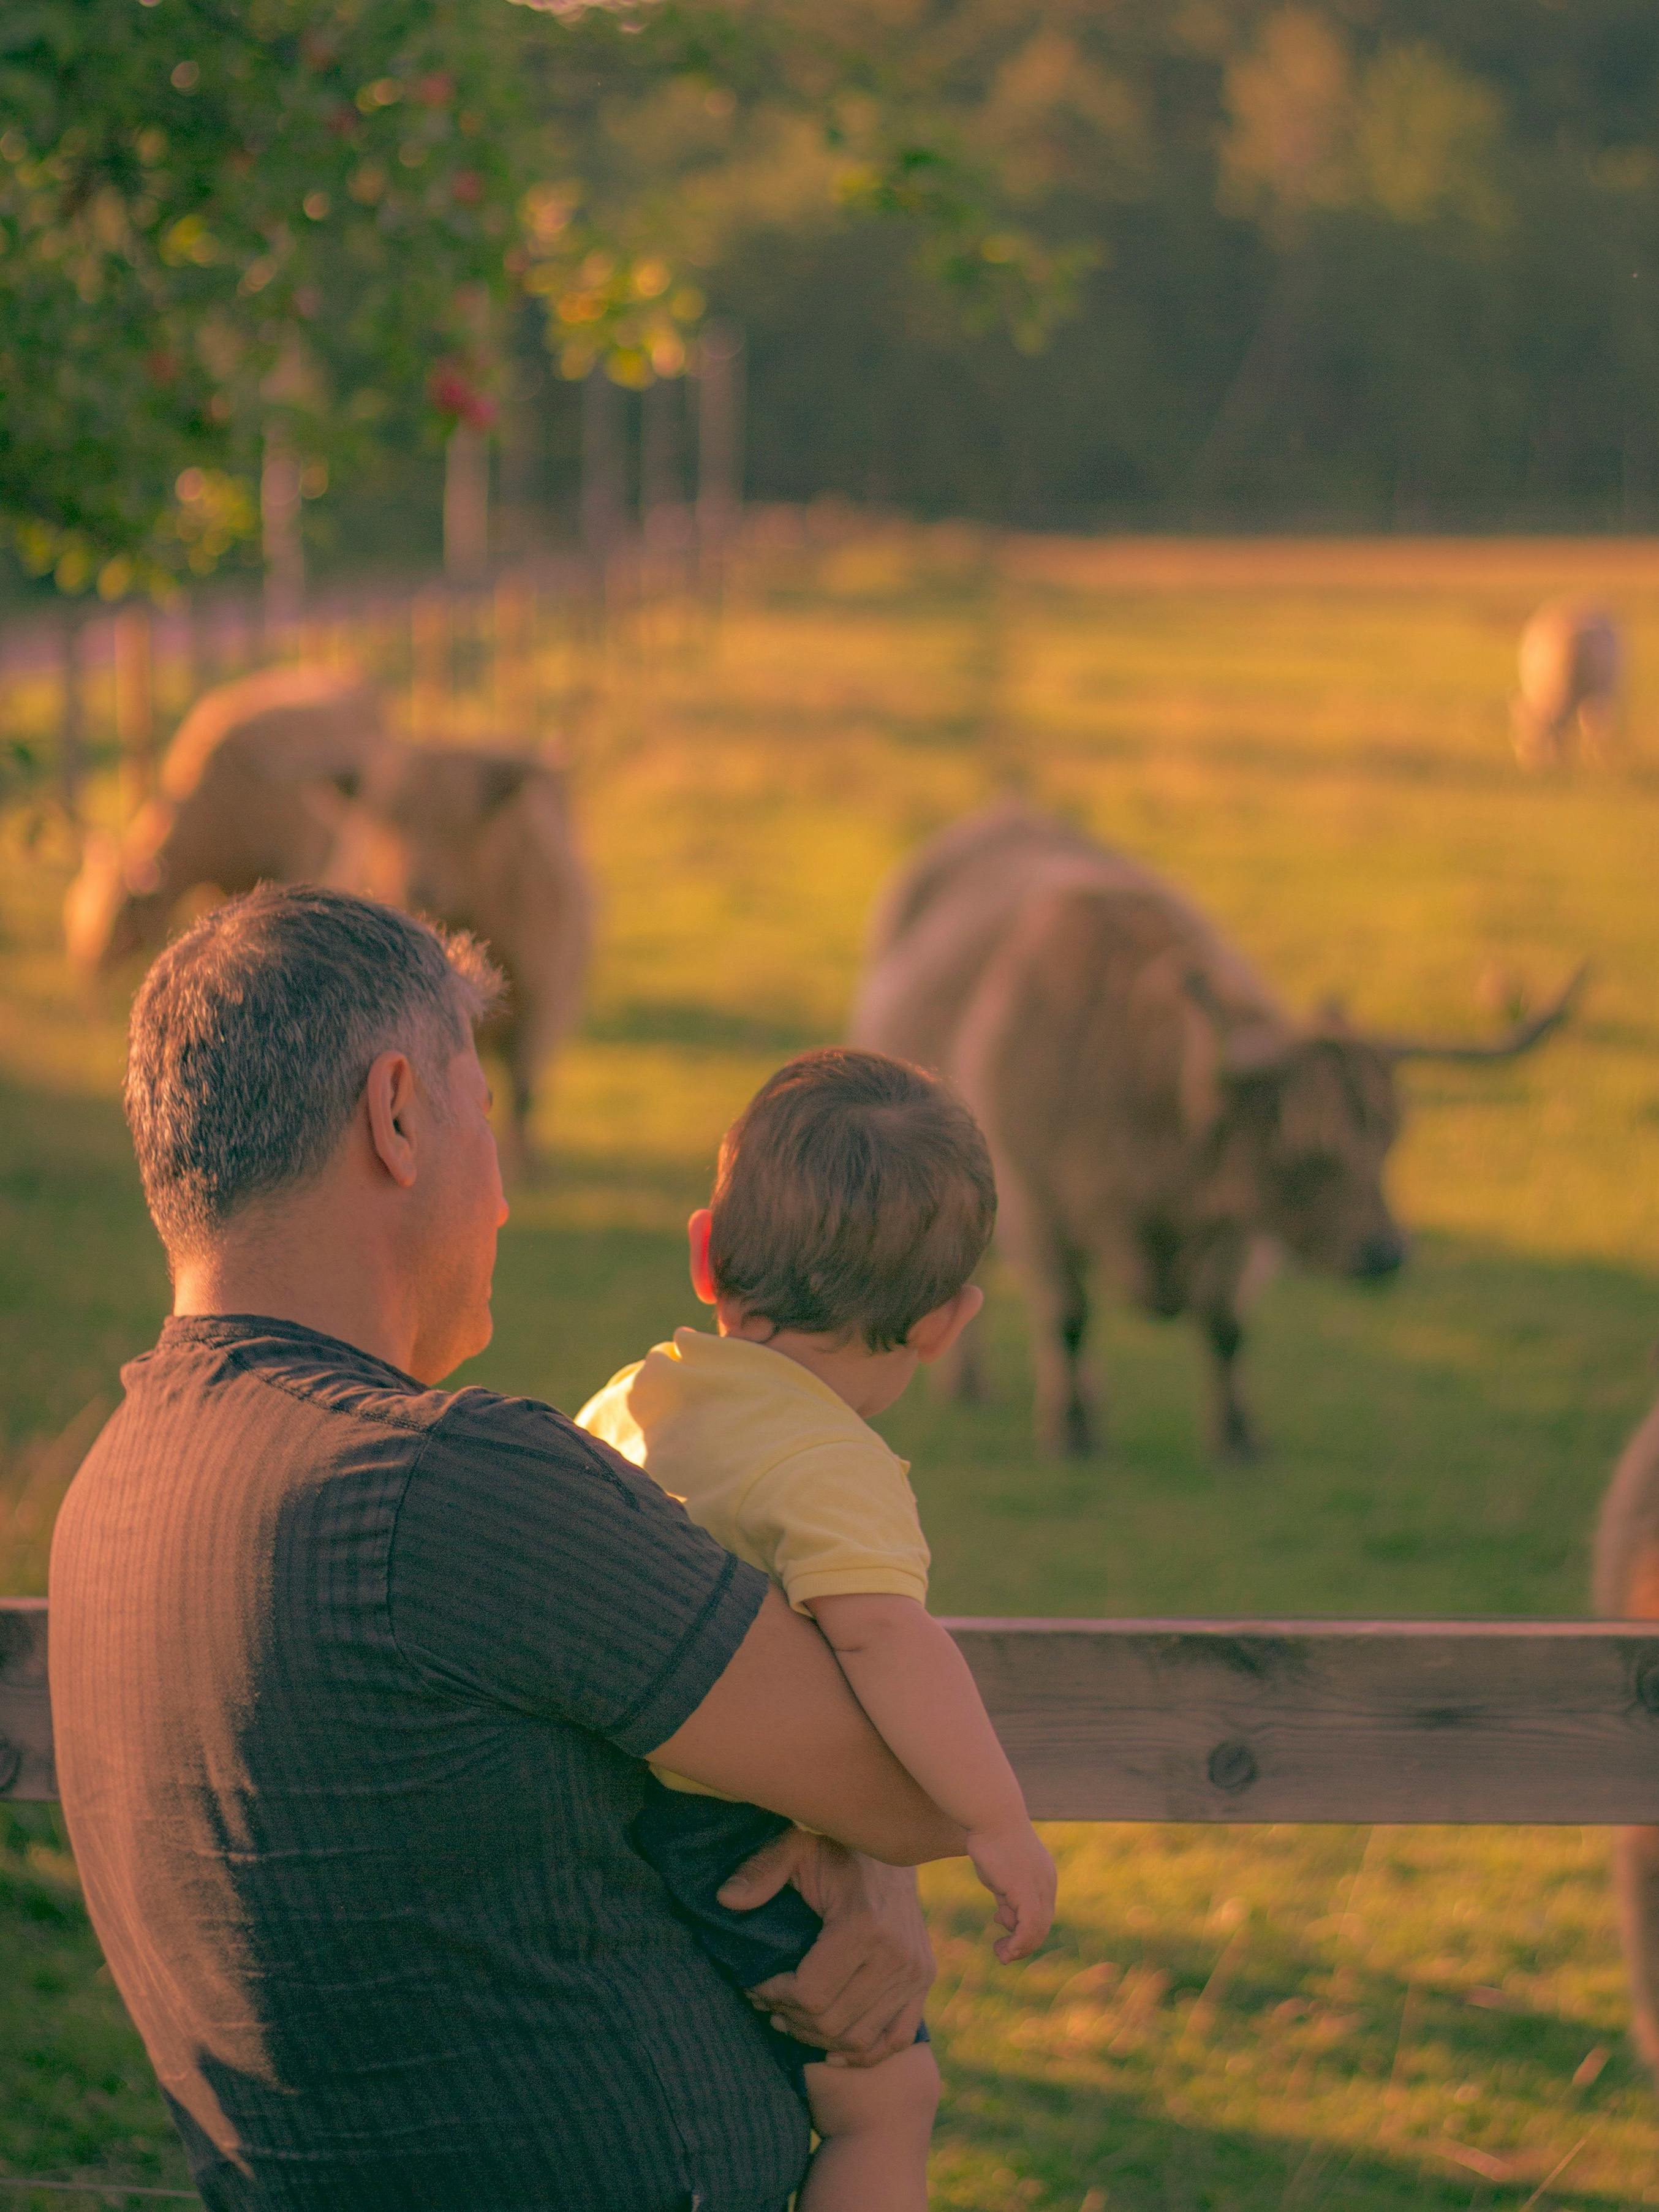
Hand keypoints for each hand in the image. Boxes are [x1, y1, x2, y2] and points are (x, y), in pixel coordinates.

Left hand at [718, 1828, 934, 2066]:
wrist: (890, 1854)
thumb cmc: (835, 1852)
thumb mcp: (794, 1849)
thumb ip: (761, 1872)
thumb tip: (726, 1899)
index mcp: (865, 1925)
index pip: (811, 1994)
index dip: (775, 1996)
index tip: (755, 1983)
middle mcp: (897, 1955)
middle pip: (832, 2023)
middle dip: (791, 2019)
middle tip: (767, 2003)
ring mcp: (916, 1972)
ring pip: (859, 2040)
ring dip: (817, 2038)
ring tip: (790, 2019)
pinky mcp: (924, 1981)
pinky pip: (894, 2039)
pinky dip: (862, 2053)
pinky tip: (832, 2046)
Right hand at [967, 1820, 1056, 1962]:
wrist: (991, 1815)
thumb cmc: (991, 1839)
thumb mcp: (1001, 1875)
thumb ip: (1007, 1897)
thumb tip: (1005, 1919)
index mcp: (1043, 1877)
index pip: (1041, 1913)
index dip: (1024, 1928)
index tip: (1000, 1925)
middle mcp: (1047, 1883)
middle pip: (1042, 1925)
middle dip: (1023, 1944)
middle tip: (1002, 1954)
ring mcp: (1039, 1887)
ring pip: (1038, 1930)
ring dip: (1020, 1948)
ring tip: (1001, 1954)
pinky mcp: (1026, 1891)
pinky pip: (1029, 1927)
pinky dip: (1020, 1943)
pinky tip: (1005, 1949)